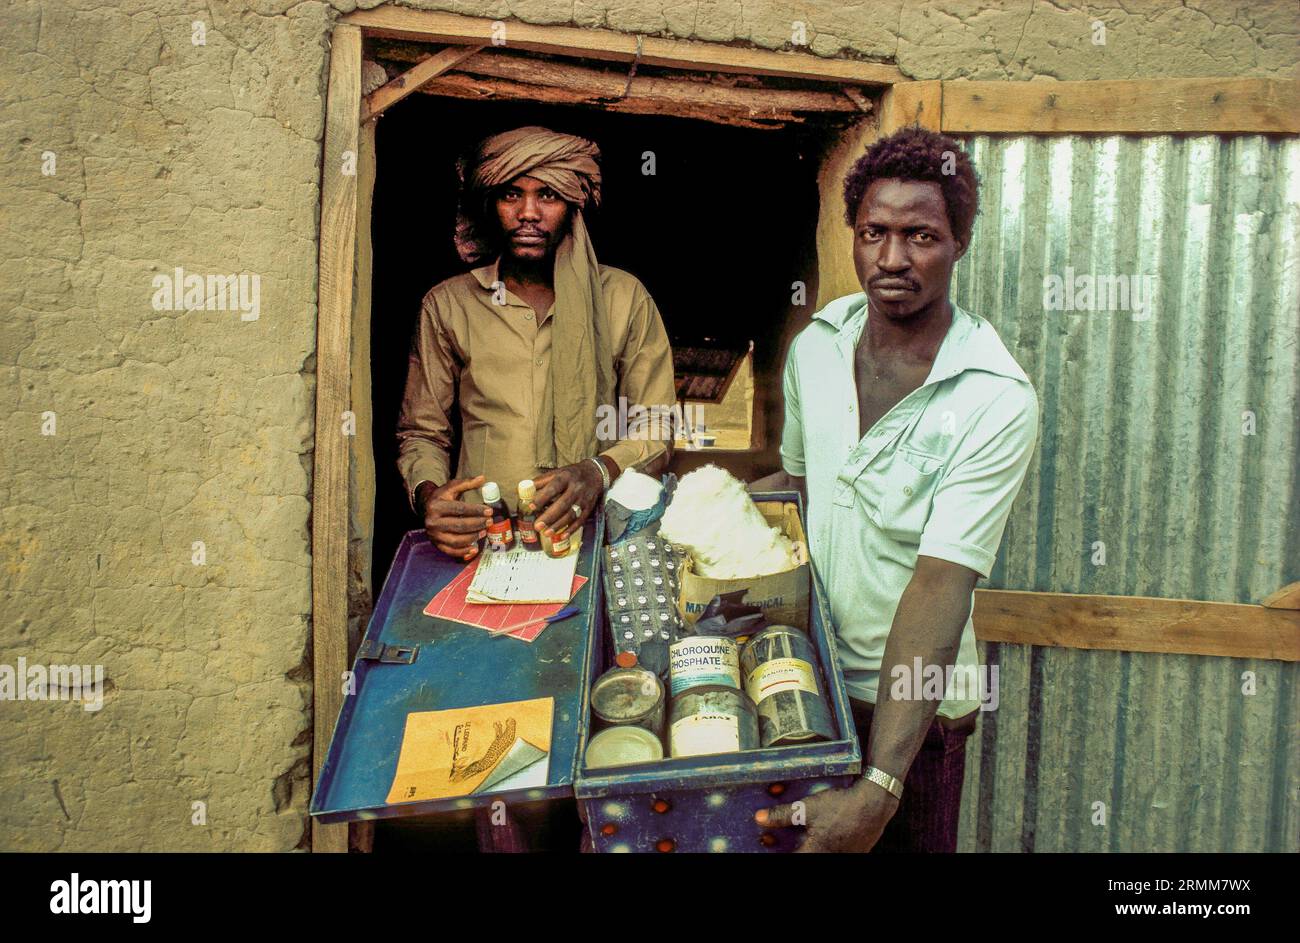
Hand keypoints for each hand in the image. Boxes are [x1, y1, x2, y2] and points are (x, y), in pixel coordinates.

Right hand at [420, 475, 491, 560]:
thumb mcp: (451, 487)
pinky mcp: (436, 544)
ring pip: (456, 540)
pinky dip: (463, 552)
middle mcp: (432, 522)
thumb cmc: (442, 497)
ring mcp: (434, 535)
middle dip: (477, 524)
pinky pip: (450, 551)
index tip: (489, 511)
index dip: (476, 510)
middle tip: (489, 521)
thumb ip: (466, 483)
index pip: (460, 509)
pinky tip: (474, 548)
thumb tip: (482, 478)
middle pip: (459, 525)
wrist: (426, 508)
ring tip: (484, 532)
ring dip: (473, 537)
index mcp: (436, 506)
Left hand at [531, 460, 603, 539]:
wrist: (595, 474)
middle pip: (563, 504)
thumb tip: (524, 488)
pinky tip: (563, 535)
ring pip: (571, 514)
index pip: (553, 487)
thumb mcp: (557, 472)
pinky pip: (581, 520)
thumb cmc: (571, 474)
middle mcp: (576, 488)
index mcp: (565, 477)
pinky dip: (572, 529)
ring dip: (559, 525)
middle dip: (549, 516)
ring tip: (546, 533)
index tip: (531, 507)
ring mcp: (583, 499)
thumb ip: (541, 480)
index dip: (542, 497)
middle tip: (537, 526)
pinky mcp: (589, 508)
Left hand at [754, 778, 898, 852]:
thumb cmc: (842, 806)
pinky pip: (832, 850)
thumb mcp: (808, 808)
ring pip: (817, 852)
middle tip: (770, 840)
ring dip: (803, 846)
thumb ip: (782, 815)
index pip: (791, 859)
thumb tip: (759, 818)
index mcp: (815, 852)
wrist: (874, 803)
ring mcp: (843, 855)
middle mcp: (829, 857)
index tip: (767, 844)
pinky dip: (819, 845)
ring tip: (793, 837)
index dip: (777, 853)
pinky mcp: (853, 851)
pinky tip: (817, 834)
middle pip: (803, 855)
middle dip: (787, 849)